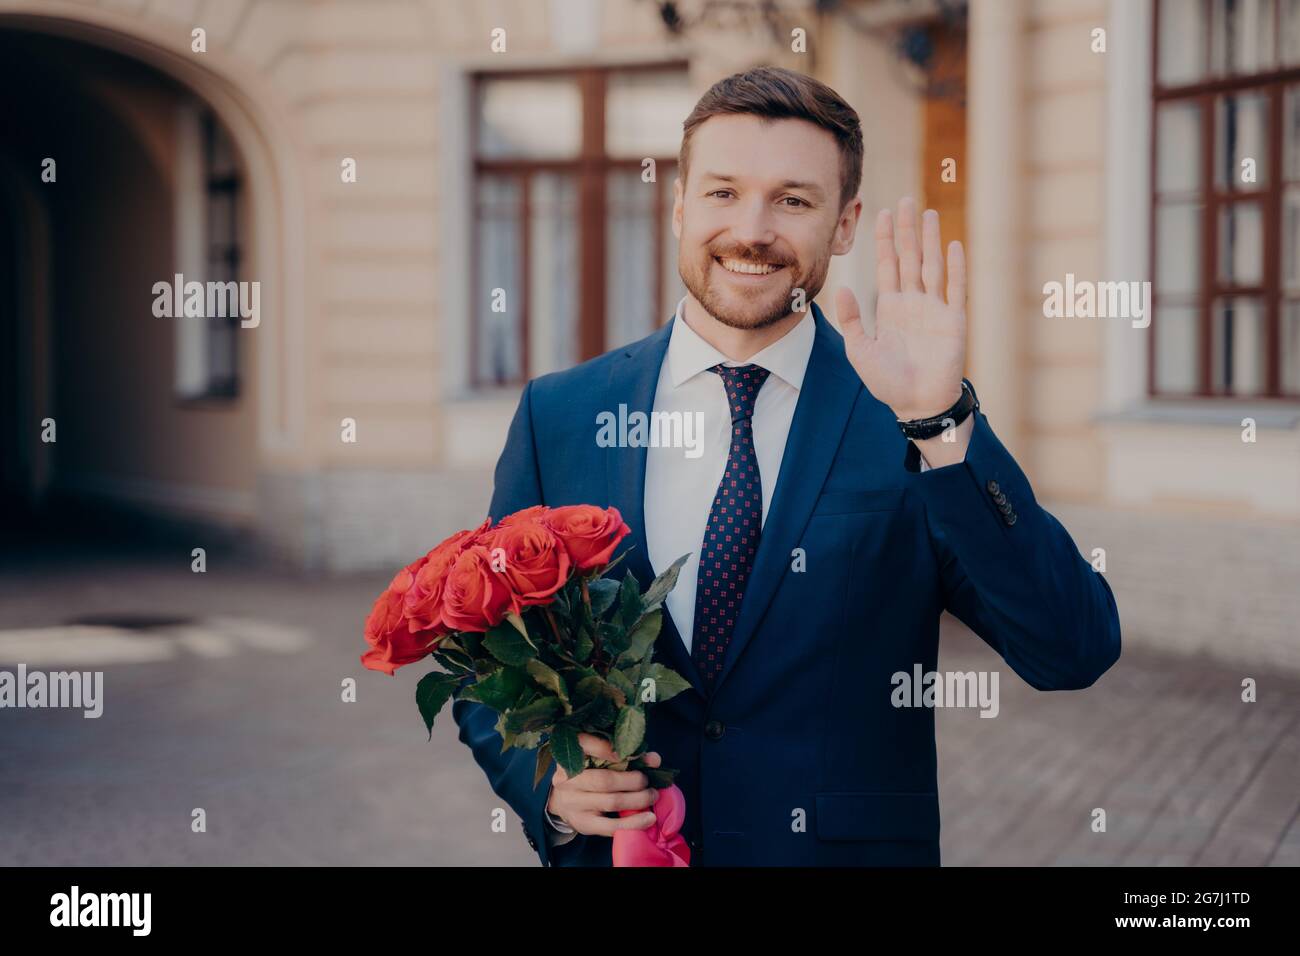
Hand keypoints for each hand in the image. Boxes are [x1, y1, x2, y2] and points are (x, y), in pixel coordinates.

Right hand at [545, 732, 661, 836]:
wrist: (564, 799)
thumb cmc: (587, 772)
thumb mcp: (598, 757)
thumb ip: (625, 754)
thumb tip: (654, 759)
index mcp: (569, 756)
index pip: (586, 746)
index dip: (610, 749)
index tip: (634, 754)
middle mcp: (566, 779)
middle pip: (605, 780)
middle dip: (633, 780)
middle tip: (648, 781)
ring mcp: (573, 803)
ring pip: (611, 802)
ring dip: (638, 799)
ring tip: (652, 795)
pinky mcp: (583, 823)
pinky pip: (611, 826)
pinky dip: (633, 823)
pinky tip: (649, 818)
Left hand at [833, 197, 966, 421]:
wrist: (916, 404)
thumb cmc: (887, 381)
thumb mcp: (859, 349)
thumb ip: (851, 318)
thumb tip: (842, 287)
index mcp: (890, 307)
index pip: (887, 265)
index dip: (885, 240)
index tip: (882, 213)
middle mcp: (913, 303)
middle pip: (910, 258)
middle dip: (907, 230)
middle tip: (905, 200)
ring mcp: (935, 309)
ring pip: (932, 265)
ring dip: (930, 240)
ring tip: (927, 213)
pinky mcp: (953, 321)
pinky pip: (955, 289)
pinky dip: (956, 267)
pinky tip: (953, 245)